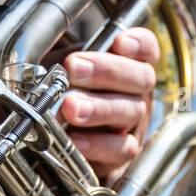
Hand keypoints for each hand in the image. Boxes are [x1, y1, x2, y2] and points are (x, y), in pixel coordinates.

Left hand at [59, 27, 159, 182]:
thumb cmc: (64, 97)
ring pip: (130, 111)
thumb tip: (48, 57)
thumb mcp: (64, 71)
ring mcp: (134, 124)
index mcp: (128, 66)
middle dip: (106, 70)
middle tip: (74, 67)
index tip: (119, 42)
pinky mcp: (124, 153)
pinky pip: (119, 149)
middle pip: (140, 78)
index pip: (147, 49)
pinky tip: (75, 140)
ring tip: (70, 106)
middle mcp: (137, 93)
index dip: (139, 44)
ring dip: (98, 107)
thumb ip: (67, 62)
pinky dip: (96, 144)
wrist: (60, 143)